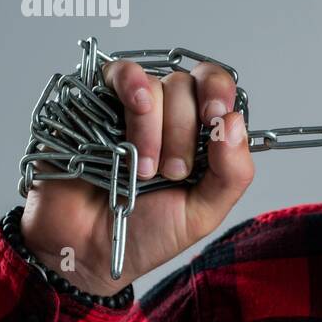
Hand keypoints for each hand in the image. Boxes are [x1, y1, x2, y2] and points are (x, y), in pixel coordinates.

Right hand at [20, 58, 255, 296]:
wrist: (86, 249)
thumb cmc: (143, 232)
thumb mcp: (202, 212)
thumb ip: (232, 173)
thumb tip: (235, 121)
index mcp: (197, 134)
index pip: (217, 87)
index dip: (219, 94)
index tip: (214, 119)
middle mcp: (165, 114)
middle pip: (187, 85)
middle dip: (183, 131)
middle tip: (172, 172)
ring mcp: (128, 105)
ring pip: (156, 84)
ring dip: (153, 128)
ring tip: (142, 170)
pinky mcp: (94, 100)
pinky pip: (119, 72)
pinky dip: (132, 86)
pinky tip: (134, 108)